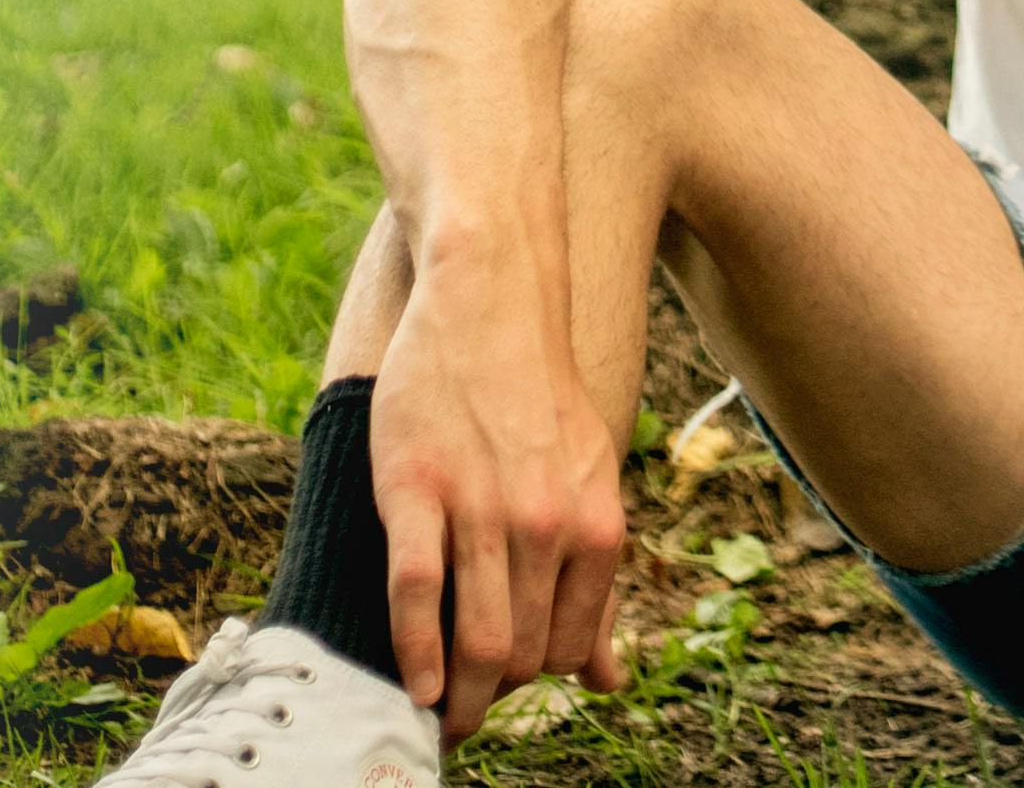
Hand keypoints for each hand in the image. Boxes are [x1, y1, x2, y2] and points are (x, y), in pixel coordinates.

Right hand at [368, 274, 631, 736]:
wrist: (495, 300)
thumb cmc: (539, 399)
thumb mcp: (591, 482)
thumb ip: (594, 581)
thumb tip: (609, 679)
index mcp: (597, 525)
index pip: (571, 647)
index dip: (536, 683)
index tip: (507, 694)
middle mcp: (548, 524)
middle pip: (524, 654)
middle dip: (493, 702)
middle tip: (462, 722)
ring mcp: (482, 508)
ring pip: (477, 636)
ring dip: (457, 698)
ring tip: (437, 719)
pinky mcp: (417, 489)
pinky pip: (417, 594)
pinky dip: (415, 653)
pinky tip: (414, 684)